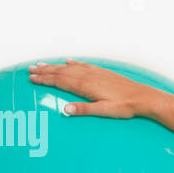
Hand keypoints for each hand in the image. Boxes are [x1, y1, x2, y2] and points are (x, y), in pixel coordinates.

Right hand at [27, 59, 160, 118]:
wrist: (143, 97)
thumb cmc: (125, 106)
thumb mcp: (104, 111)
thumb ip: (84, 110)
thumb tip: (65, 110)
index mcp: (86, 86)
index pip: (60, 81)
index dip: (45, 79)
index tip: (32, 78)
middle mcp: (88, 76)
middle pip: (62, 72)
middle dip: (45, 71)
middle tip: (30, 70)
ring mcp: (95, 73)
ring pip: (71, 67)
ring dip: (56, 66)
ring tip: (43, 64)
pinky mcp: (103, 72)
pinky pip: (84, 65)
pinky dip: (74, 62)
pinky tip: (69, 61)